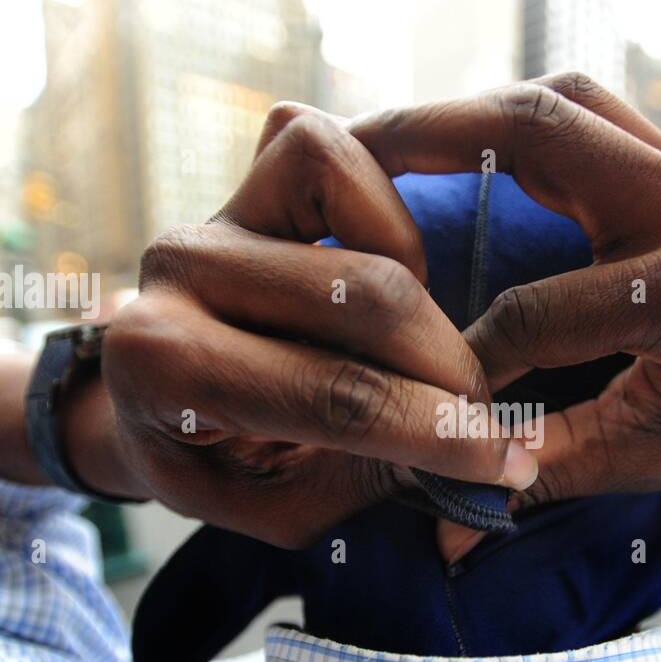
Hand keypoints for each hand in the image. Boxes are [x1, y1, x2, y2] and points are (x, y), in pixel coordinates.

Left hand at [0, 105, 538, 546]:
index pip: (335, 395)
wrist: (151, 402)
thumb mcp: (281, 509)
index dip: (438, 433)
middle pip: (367, 299)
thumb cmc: (218, 464)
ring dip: (419, 293)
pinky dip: (385, 213)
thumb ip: (370, 480)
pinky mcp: (245, 171)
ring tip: (422, 356)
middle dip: (450, 371)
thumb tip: (491, 452)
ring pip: (360, 216)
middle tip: (489, 421)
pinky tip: (393, 279)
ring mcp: (213, 207)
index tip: (509, 463)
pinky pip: (334, 151)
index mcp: (164, 366)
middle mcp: (178, 268)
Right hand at [352, 74, 660, 514]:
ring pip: (562, 102)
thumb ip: (547, 473)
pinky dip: (513, 121)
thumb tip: (447, 526)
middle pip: (542, 135)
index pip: (540, 308)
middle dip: (427, 137)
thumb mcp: (652, 457)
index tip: (411, 378)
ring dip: (468, 112)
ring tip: (387, 139)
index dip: (466, 353)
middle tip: (343, 152)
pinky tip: (460, 148)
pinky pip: (587, 113)